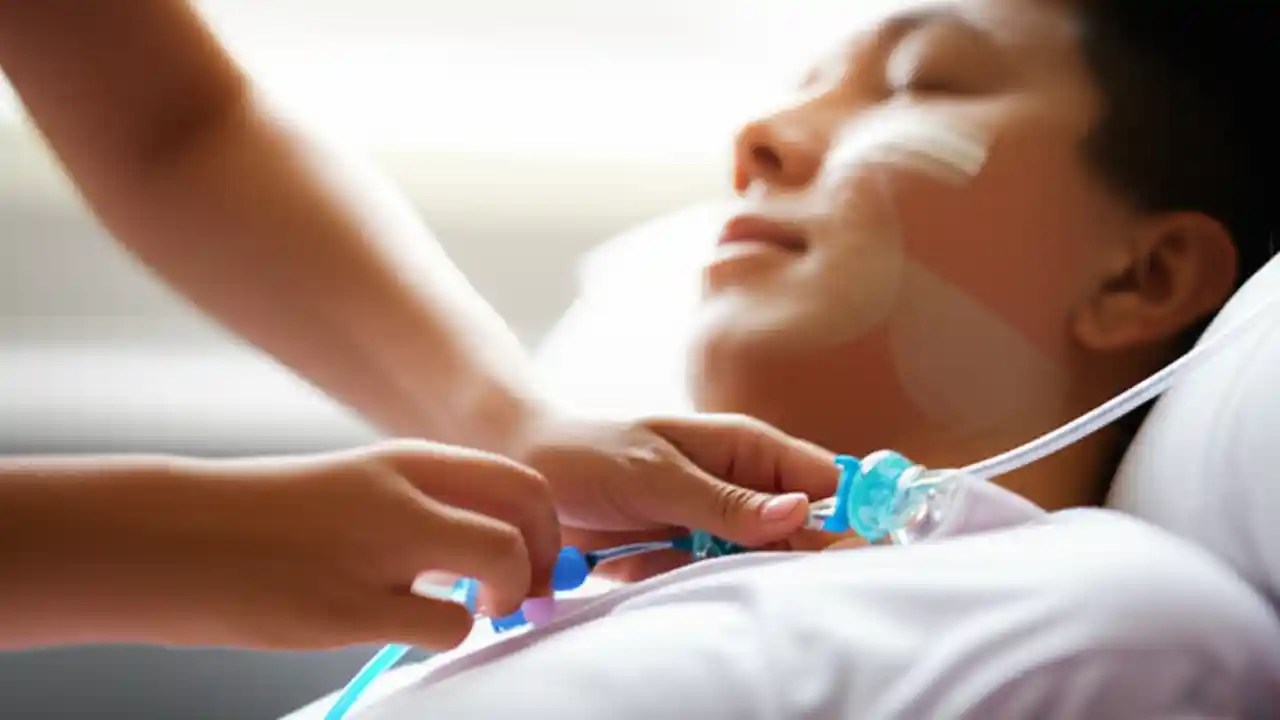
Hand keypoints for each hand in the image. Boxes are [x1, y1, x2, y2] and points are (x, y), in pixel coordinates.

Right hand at [7, 441, 557, 650]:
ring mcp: (377, 550)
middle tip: (519, 596)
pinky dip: (442, 637)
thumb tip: (494, 550)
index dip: (546, 527)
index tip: (532, 559)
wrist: (176, 539)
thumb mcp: (357, 486)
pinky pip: (444, 629)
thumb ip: (424, 507)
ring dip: (494, 606)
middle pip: (527, 520)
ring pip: (499, 574)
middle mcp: (402, 494)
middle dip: (542, 564)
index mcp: (406, 460)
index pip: (520, 480)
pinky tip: (404, 629)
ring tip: (456, 613)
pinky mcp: (348, 609)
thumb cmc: (271, 518)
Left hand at [514, 413, 840, 579]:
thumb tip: (802, 511)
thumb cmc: (589, 455)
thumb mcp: (657, 477)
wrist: (524, 473)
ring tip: (675, 557)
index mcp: (747, 447)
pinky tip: (647, 567)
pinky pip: (711, 579)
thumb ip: (727, 501)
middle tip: (750, 570)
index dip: (846, 515)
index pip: (824, 480)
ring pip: (758, 561)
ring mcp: (715, 522)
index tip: (846, 555)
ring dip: (730, 573)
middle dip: (786, 557)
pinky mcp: (685, 554)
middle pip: (800, 531)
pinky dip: (687, 584)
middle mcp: (741, 484)